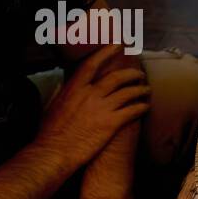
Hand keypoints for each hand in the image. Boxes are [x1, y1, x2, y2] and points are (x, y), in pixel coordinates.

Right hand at [37, 46, 150, 169]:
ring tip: (147, 90)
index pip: (93, 64)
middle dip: (132, 74)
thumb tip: (64, 86)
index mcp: (74, 88)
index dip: (107, 52)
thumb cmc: (50, 133)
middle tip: (140, 75)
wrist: (54, 152)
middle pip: (117, 77)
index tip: (118, 46)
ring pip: (128, 93)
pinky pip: (132, 111)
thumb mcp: (52, 106)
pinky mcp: (111, 123)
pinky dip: (141, 107)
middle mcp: (89, 94)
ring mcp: (101, 108)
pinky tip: (146, 107)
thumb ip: (62, 94)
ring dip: (140, 90)